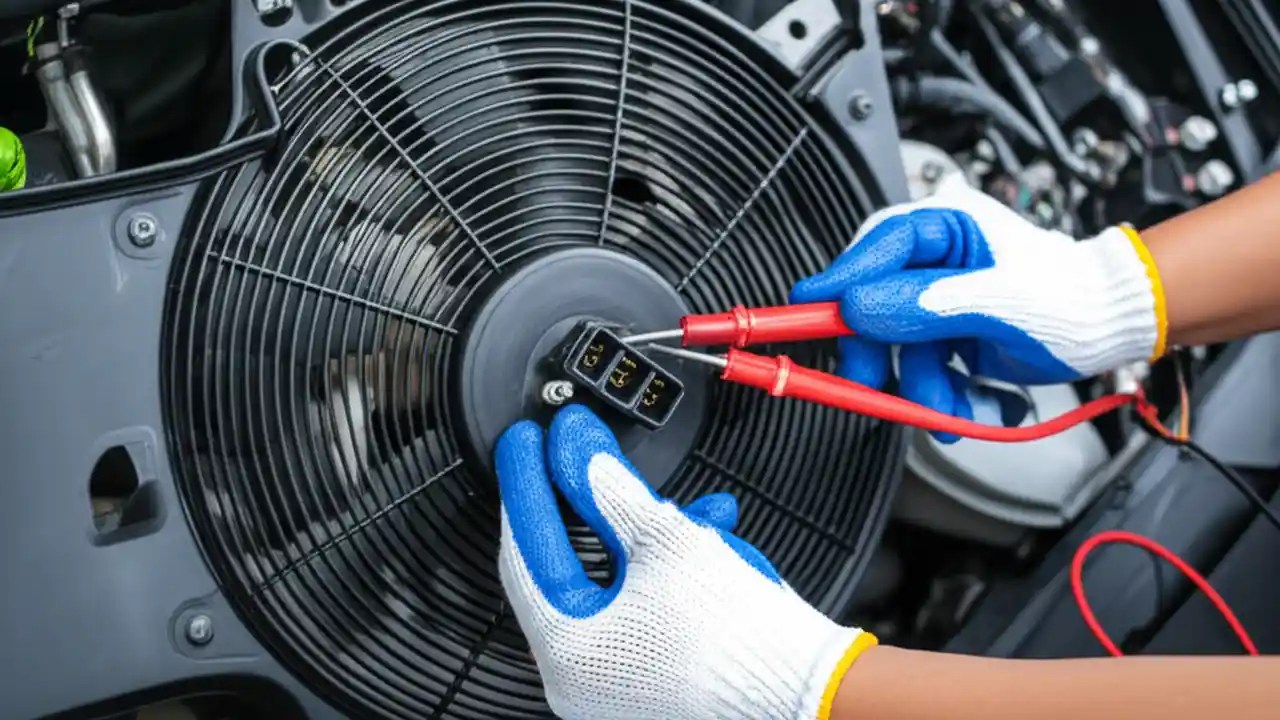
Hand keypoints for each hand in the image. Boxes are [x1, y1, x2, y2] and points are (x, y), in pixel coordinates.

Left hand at [496, 405, 874, 719]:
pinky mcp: (653, 679)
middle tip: (572, 452)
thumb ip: (606, 487)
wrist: (812, 689)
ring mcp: (617, 684)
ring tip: (655, 492)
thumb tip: (575, 449)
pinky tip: (697, 531)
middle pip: (563, 565)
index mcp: (568, 654)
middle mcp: (582, 680)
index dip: (526, 484)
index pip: (526, 550)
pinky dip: (660, 566)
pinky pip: (640, 605)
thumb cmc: (743, 640)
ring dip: (633, 529)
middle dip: (582, 502)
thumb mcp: (664, 540)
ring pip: (610, 582)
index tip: (526, 442)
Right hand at [789, 177, 1165, 438]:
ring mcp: (939, 298)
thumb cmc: (1071, 300)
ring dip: (914, 384)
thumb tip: (858, 308)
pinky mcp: (944, 333)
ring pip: (894, 343)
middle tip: (866, 380)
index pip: (878, 246)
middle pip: (873, 300)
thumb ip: (924, 306)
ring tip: (943, 411)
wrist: (1111, 332)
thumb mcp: (996, 304)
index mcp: (949, 226)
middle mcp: (937, 259)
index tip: (805, 306)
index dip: (840, 277)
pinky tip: (956, 409)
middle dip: (876, 349)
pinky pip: (917, 365)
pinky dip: (932, 393)